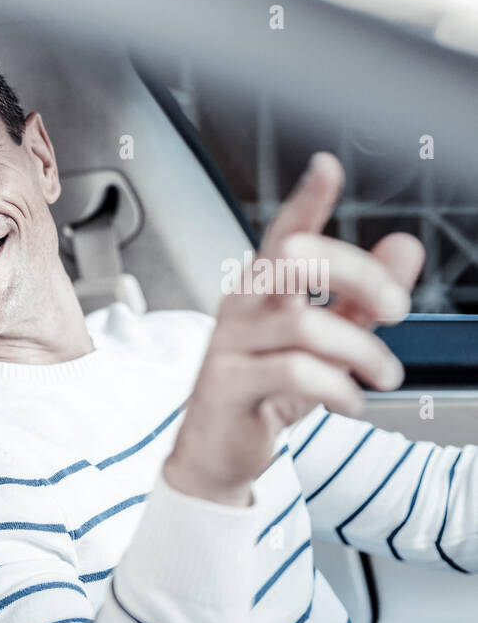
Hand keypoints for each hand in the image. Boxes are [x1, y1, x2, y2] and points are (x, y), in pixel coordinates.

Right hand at [164, 151, 419, 506]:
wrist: (218, 454)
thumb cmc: (264, 392)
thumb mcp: (325, 342)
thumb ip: (363, 297)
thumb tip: (404, 247)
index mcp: (262, 289)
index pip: (284, 232)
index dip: (306, 200)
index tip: (326, 168)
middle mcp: (242, 307)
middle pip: (296, 260)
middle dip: (361, 278)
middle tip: (398, 310)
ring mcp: (230, 345)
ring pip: (306, 324)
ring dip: (363, 351)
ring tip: (384, 376)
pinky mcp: (229, 384)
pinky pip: (294, 372)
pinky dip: (337, 387)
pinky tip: (350, 401)